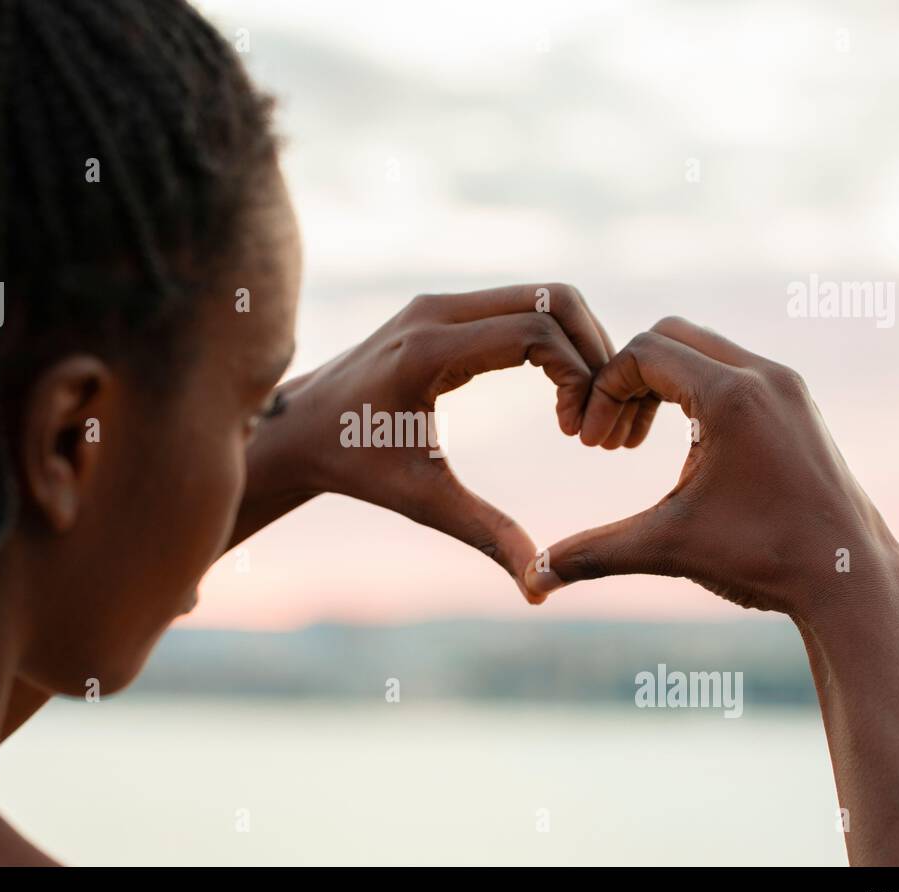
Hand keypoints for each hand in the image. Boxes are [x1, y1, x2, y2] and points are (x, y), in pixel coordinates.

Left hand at [236, 284, 628, 598]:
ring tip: (584, 407)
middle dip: (594, 352)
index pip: (536, 332)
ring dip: (579, 344)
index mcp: (430, 350)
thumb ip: (485, 533)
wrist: (299, 428)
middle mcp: (437, 311)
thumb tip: (538, 588)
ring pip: (544, 296)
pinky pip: (521, 305)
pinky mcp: (445, 308)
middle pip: (554, 299)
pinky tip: (558, 392)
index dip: (578, 377)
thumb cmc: (356, 465)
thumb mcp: (422, 501)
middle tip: (599, 415)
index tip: (578, 434)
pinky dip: (555, 339)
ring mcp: (440, 302)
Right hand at [525, 315, 898, 617]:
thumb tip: (531, 581)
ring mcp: (786, 385)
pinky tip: (683, 448)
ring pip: (701, 349)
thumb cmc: (762, 560)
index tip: (590, 444)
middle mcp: (764, 375)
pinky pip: (730, 369)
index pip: (642, 352)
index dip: (601, 391)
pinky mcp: (797, 402)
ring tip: (636, 443)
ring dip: (659, 385)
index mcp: (731, 396)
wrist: (849, 580)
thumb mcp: (667, 549)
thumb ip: (593, 553)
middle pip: (669, 336)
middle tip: (609, 437)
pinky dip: (693, 392)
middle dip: (626, 379)